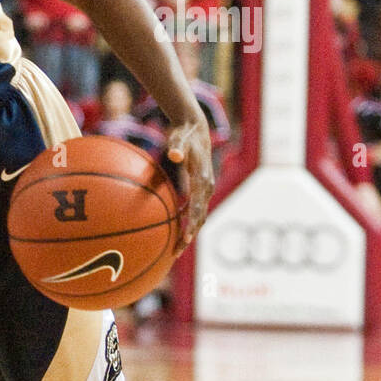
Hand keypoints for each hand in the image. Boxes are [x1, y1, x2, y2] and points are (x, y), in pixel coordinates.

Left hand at [166, 117, 213, 252]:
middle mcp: (207, 187)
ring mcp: (205, 188)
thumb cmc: (184, 134)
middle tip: (175, 252)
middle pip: (200, 217)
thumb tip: (173, 154)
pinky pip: (195, 208)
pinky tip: (176, 223)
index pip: (198, 208)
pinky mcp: (200, 187)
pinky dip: (188, 218)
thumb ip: (176, 147)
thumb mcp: (179, 138)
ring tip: (175, 247)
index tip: (185, 239)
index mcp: (202, 180)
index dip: (192, 225)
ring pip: (199, 215)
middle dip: (189, 236)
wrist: (195, 128)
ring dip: (189, 231)